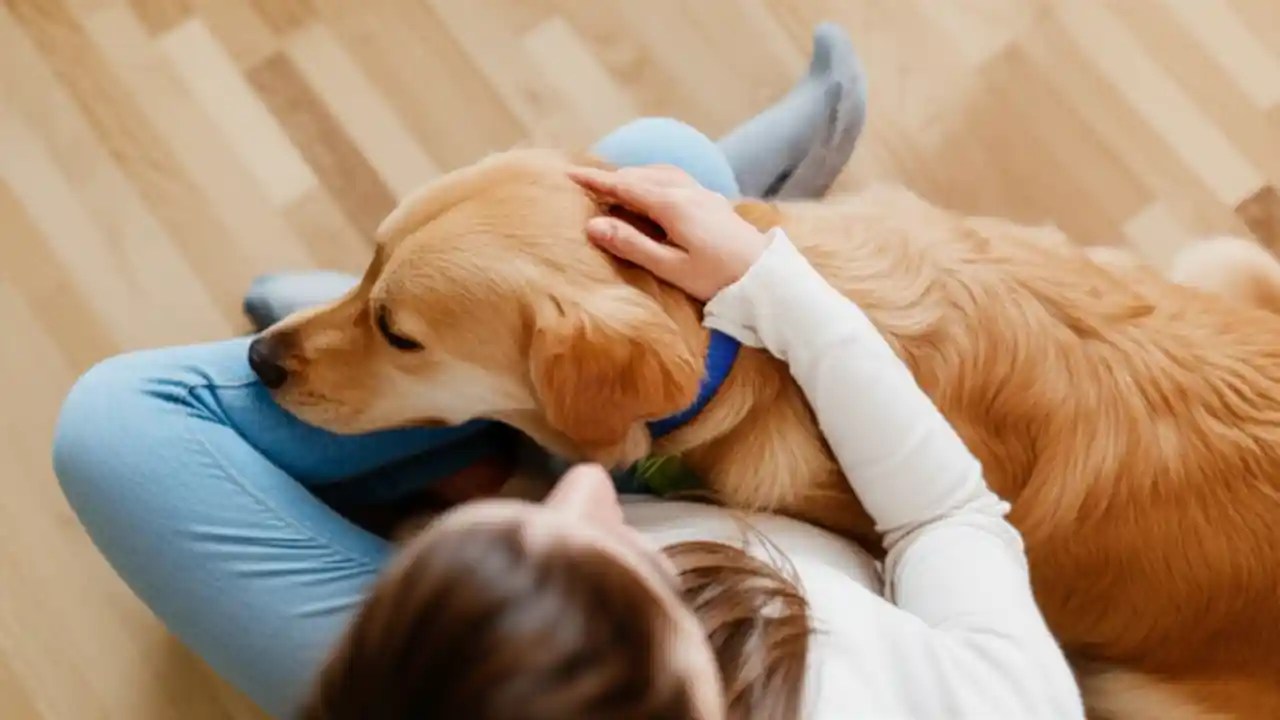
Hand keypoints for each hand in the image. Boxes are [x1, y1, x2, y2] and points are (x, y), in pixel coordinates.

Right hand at [568, 165, 770, 300]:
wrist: (765, 275)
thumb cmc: (718, 277)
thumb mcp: (670, 267)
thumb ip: (631, 245)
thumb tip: (593, 225)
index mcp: (671, 204)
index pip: (624, 186)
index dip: (595, 180)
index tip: (569, 174)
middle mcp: (685, 190)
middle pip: (639, 175)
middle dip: (610, 176)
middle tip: (583, 180)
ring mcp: (701, 192)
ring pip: (657, 173)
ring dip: (632, 175)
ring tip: (612, 183)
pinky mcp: (711, 200)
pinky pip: (673, 177)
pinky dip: (652, 177)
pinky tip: (651, 187)